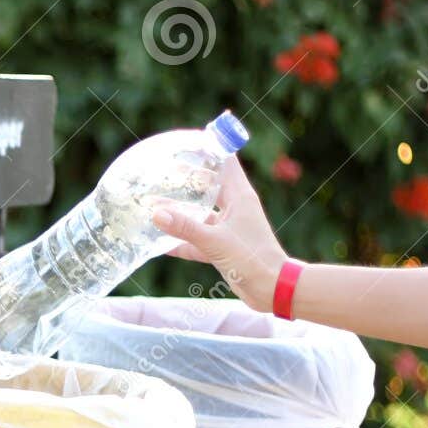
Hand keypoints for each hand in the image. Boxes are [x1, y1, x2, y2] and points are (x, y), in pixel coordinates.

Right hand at [152, 157, 288, 312]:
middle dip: (188, 177)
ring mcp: (228, 227)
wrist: (272, 289)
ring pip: (201, 211)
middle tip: (163, 169)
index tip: (189, 139)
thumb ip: (185, 228)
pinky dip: (181, 239)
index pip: (225, 161)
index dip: (210, 147)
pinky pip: (197, 238)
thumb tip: (156, 214)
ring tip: (156, 201)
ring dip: (182, 208)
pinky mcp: (223, 246)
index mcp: (240, 196)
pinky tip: (160, 242)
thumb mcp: (215, 241)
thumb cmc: (252, 259)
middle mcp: (235, 207)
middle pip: (209, 184)